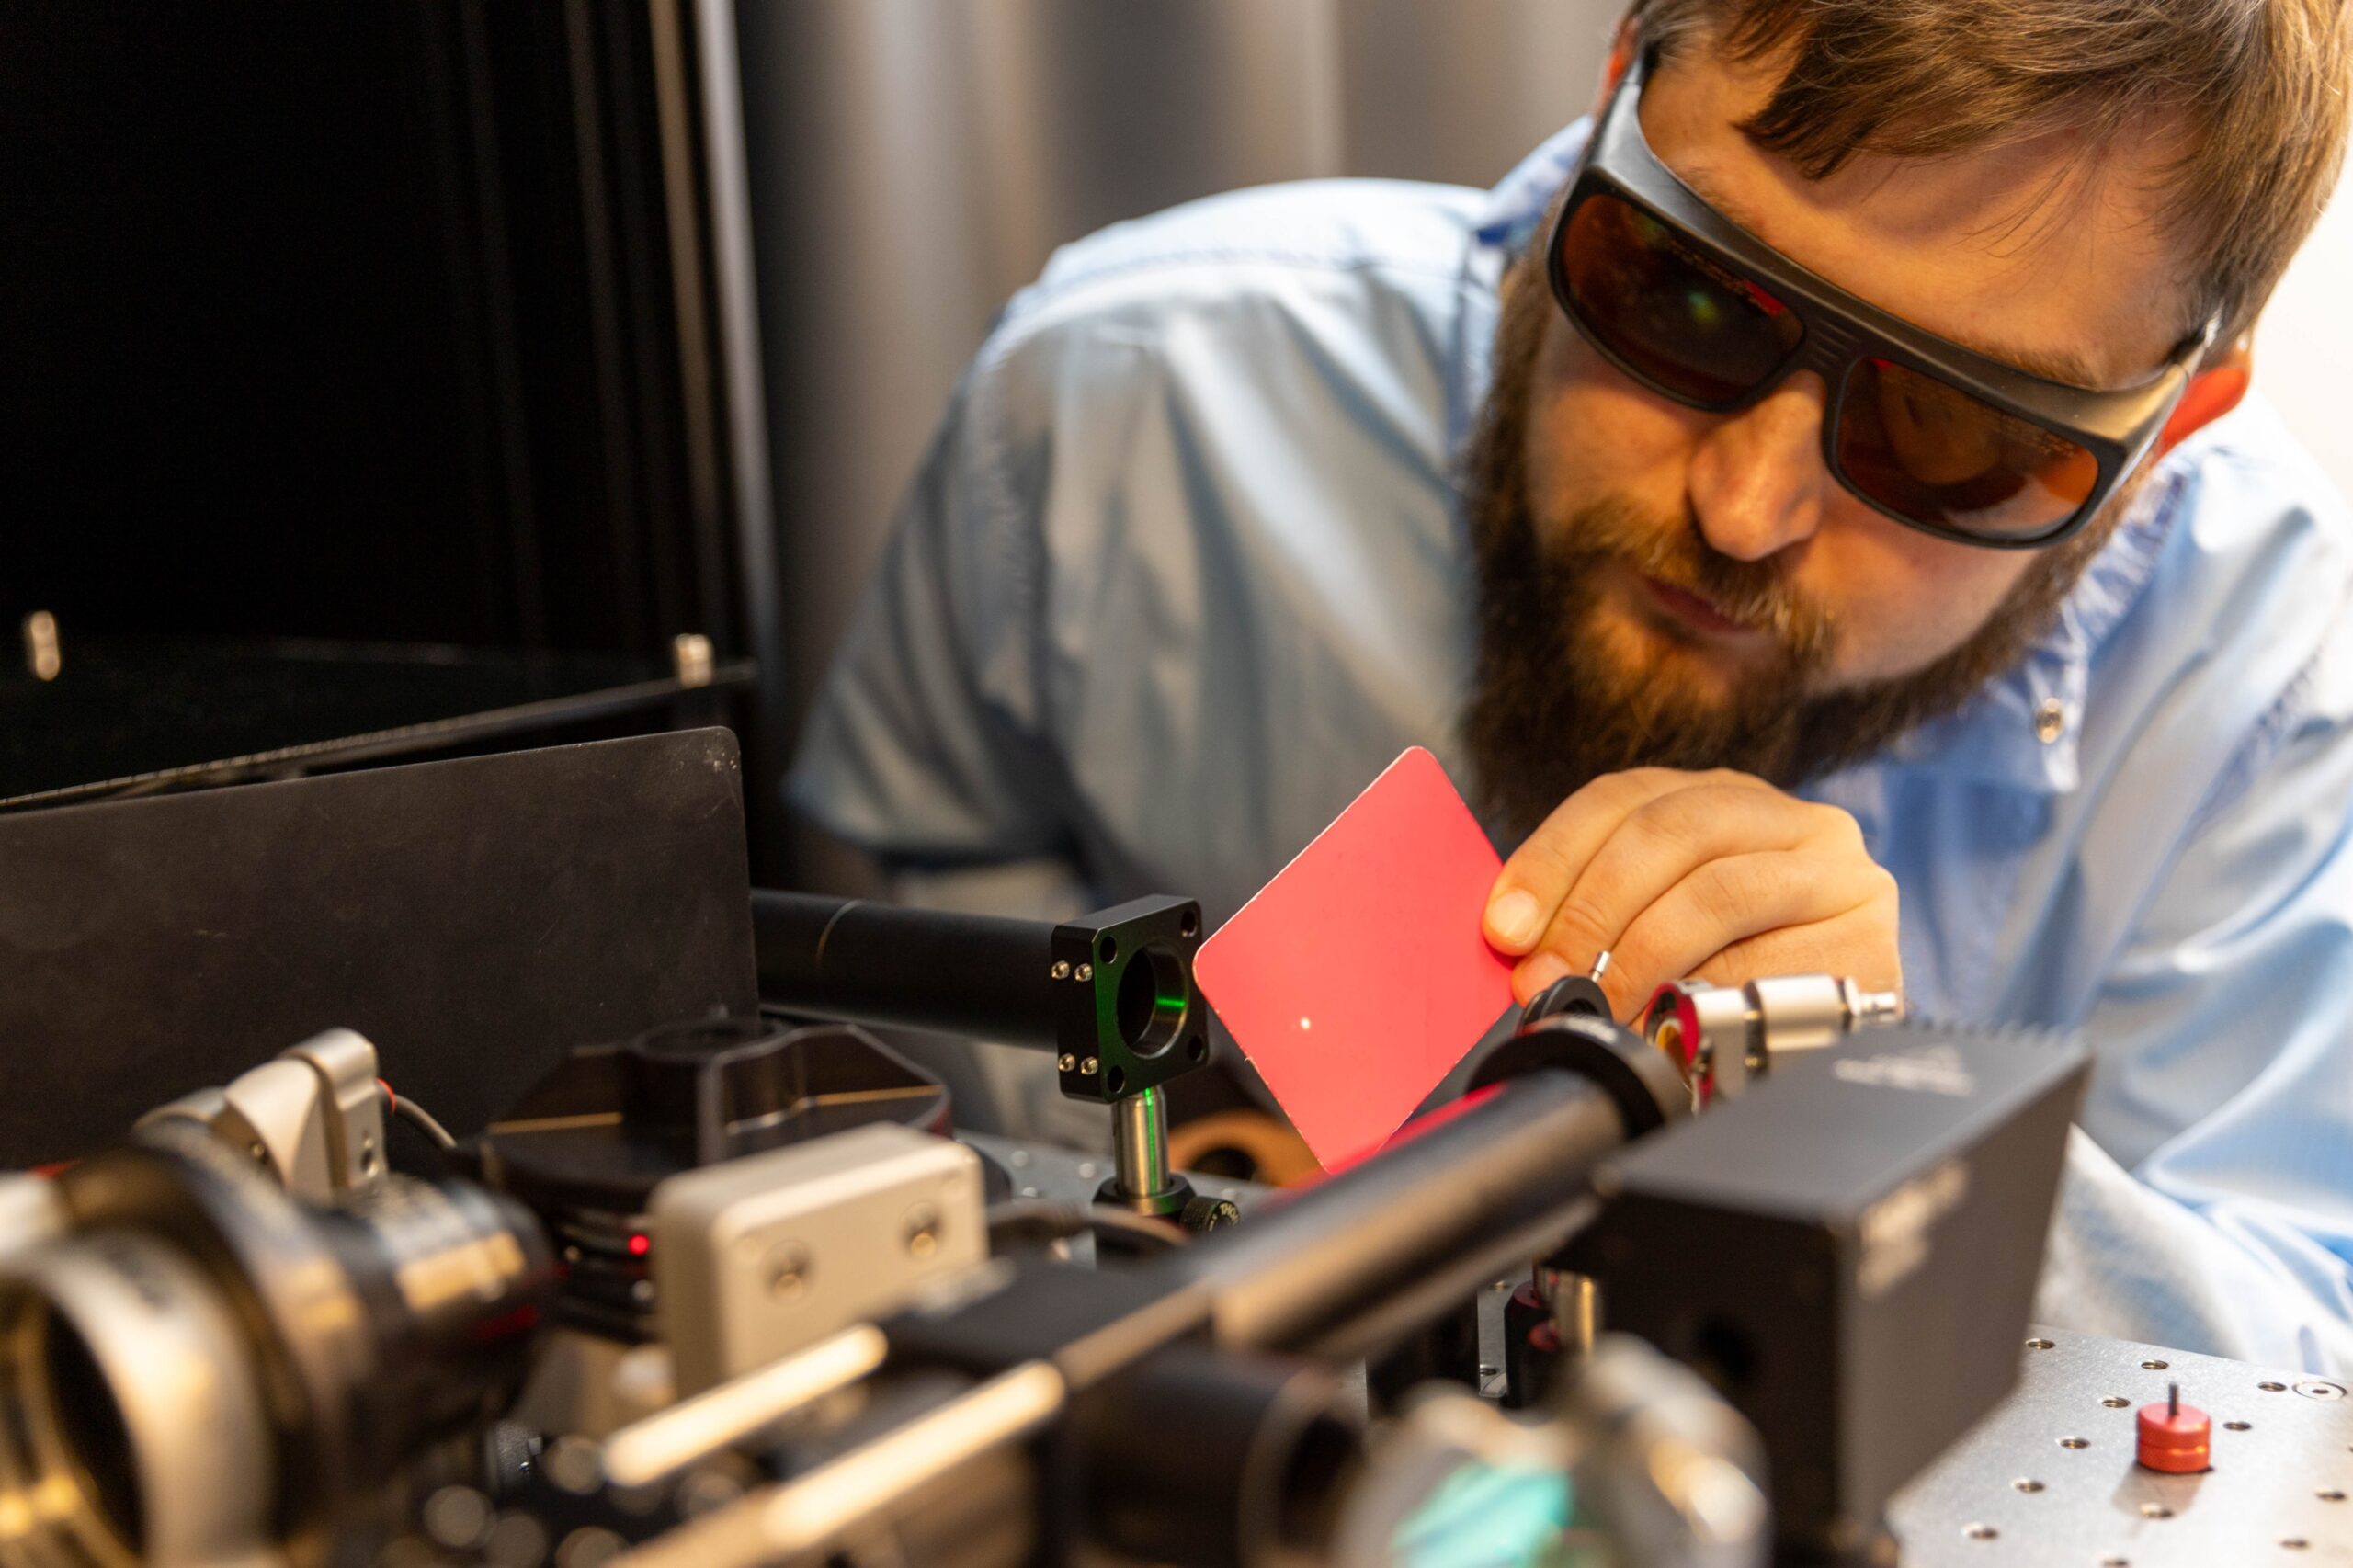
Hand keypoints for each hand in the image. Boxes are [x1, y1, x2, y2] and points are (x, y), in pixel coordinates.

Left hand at [1481, 767, 1901, 1018]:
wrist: (1831, 1045)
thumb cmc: (1728, 987)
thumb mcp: (1660, 929)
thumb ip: (1597, 918)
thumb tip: (1517, 949)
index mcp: (1720, 799)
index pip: (1621, 798)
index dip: (1552, 857)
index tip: (1506, 927)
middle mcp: (1786, 816)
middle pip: (1669, 832)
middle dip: (1591, 908)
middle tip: (1548, 977)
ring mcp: (1836, 871)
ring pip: (1717, 891)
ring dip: (1640, 955)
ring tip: (1601, 1005)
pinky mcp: (1868, 935)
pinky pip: (1770, 960)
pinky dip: (1707, 994)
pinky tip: (1673, 1021)